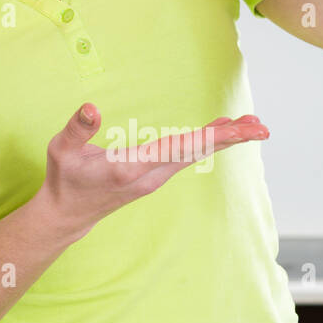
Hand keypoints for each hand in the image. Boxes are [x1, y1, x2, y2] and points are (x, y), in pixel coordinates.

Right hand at [38, 105, 269, 240]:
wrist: (68, 215)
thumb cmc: (64, 179)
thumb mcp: (61, 151)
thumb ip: (77, 129)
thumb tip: (91, 108)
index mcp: (130, 167)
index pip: (176, 148)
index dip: (208, 137)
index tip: (235, 128)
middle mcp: (150, 176)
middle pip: (196, 153)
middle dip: (230, 138)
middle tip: (260, 127)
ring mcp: (155, 178)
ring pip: (196, 155)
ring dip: (225, 139)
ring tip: (253, 124)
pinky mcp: (155, 176)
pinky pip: (188, 156)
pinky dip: (208, 142)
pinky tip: (223, 128)